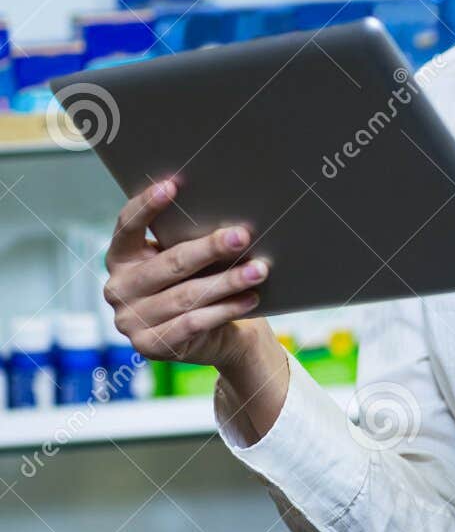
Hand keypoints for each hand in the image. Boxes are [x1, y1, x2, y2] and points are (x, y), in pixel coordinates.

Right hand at [103, 175, 273, 371]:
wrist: (212, 337)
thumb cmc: (198, 284)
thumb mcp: (186, 259)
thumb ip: (187, 238)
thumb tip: (224, 215)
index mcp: (120, 258)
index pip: (127, 225)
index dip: (147, 205)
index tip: (174, 185)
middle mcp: (118, 289)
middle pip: (169, 263)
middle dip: (209, 248)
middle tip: (242, 236)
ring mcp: (130, 321)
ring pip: (187, 295)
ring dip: (227, 281)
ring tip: (258, 270)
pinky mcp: (151, 346)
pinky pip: (194, 323)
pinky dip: (225, 309)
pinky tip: (249, 298)